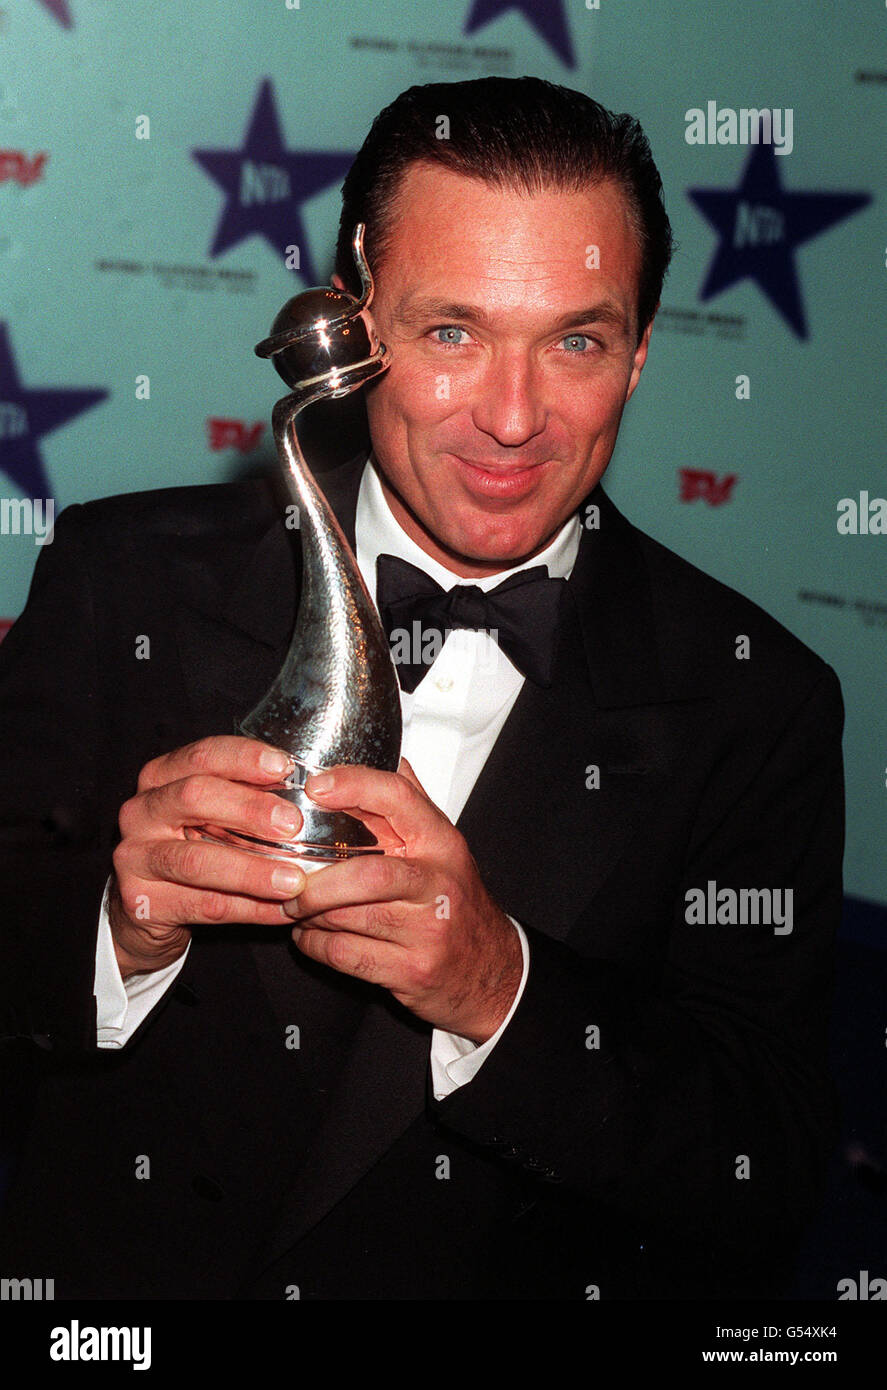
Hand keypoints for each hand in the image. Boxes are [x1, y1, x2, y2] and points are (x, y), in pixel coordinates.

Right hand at [109, 736, 306, 977]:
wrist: (146, 906)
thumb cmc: (194, 846)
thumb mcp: (212, 814)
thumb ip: (247, 797)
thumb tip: (316, 792)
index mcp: (161, 777)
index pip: (201, 755)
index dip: (243, 758)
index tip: (284, 767)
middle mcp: (141, 811)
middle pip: (194, 796)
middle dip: (248, 808)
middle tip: (293, 824)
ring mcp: (135, 858)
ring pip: (196, 861)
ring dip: (251, 871)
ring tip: (294, 882)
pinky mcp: (142, 903)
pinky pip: (204, 905)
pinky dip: (250, 909)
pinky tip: (283, 911)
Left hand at [282, 760, 522, 1042]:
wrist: (491, 970)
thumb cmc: (454, 899)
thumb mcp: (442, 846)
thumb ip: (411, 802)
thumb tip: (384, 753)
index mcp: (442, 843)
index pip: (398, 799)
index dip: (353, 786)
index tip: (316, 786)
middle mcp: (437, 884)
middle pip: (368, 874)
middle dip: (318, 881)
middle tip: (289, 878)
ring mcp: (426, 931)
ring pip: (348, 918)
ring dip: (308, 912)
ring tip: (294, 903)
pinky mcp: (411, 970)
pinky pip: (343, 954)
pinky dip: (313, 943)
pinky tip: (309, 934)